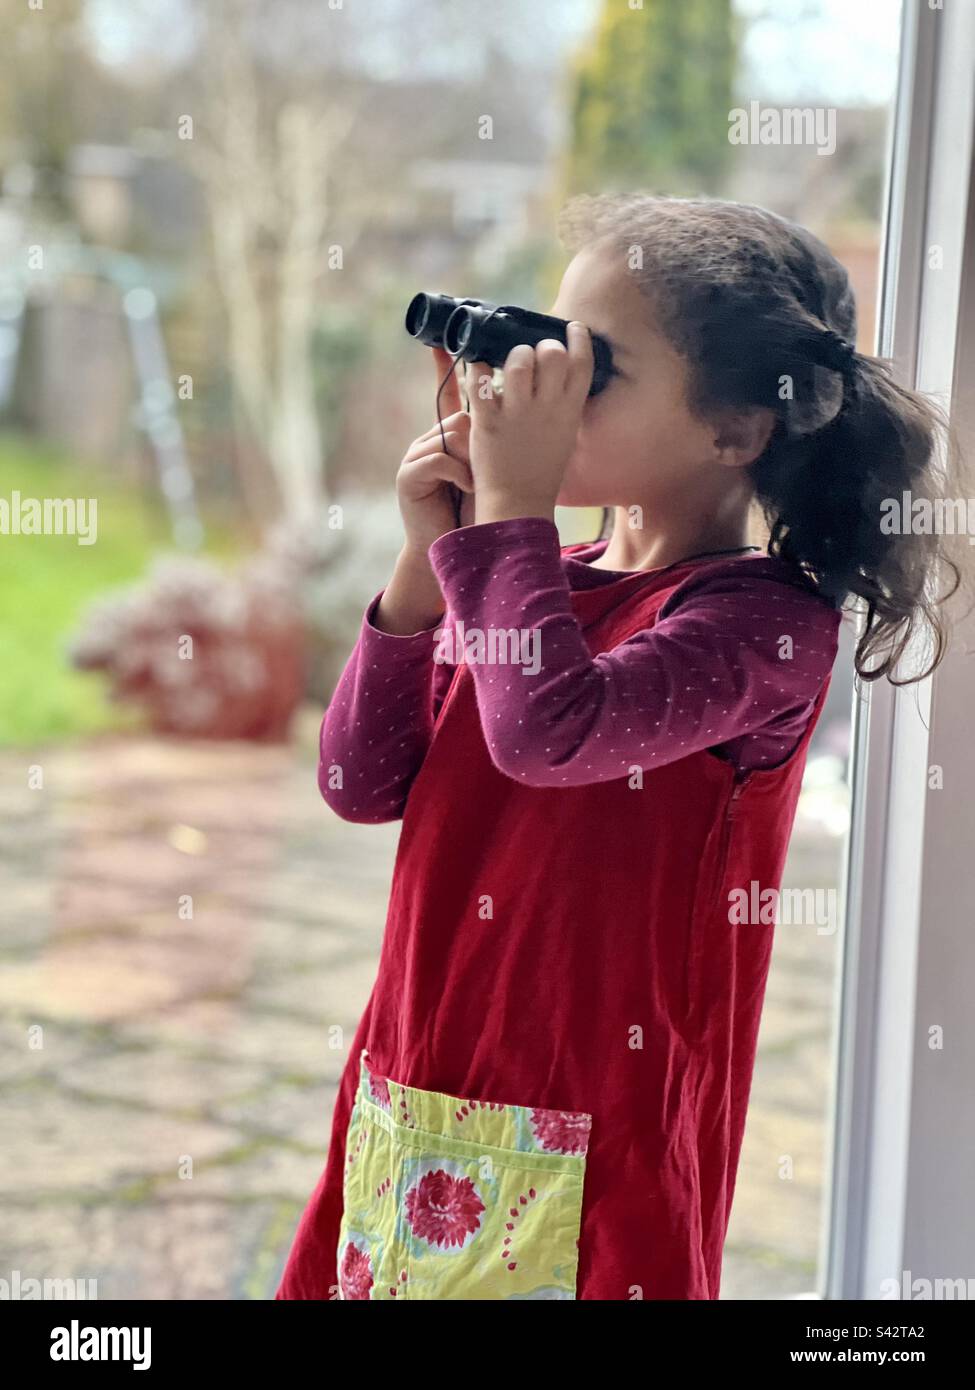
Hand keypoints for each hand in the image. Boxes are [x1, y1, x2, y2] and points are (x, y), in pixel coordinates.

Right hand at [395, 345, 476, 557]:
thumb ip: (491, 437)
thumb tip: (513, 404)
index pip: (448, 393)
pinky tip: (461, 490)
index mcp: (448, 436)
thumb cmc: (474, 510)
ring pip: (452, 436)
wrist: (450, 549)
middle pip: (460, 416)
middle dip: (475, 441)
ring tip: (471, 485)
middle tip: (477, 469)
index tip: (443, 338)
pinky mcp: (408, 474)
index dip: (445, 365)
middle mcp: (428, 439)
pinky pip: (442, 458)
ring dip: (468, 462)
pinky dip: (458, 475)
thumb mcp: (487, 468)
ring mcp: (415, 455)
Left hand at [465, 322, 592, 521]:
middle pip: (552, 354)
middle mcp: (547, 409)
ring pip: (519, 360)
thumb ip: (563, 406)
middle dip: (542, 346)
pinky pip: (481, 380)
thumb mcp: (564, 436)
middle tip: (531, 355)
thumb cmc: (540, 473)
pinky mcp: (487, 422)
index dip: (579, 339)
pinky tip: (479, 369)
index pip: (582, 364)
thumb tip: (559, 378)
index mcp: (569, 413)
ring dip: (512, 354)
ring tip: (506, 364)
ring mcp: (517, 414)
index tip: (573, 327)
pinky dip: (478, 368)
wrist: (517, 505)